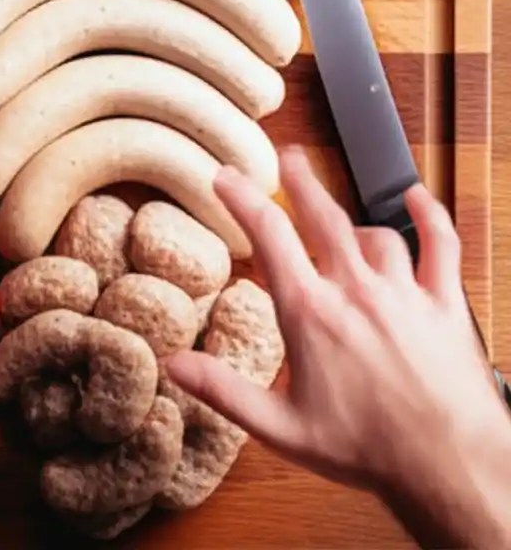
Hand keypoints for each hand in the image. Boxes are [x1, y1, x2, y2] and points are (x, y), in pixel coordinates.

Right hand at [166, 146, 510, 548]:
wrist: (448, 463)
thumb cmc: (366, 449)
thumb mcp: (280, 428)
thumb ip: (223, 391)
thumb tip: (174, 365)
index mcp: (310, 314)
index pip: (268, 237)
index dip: (241, 200)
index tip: (226, 177)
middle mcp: (356, 292)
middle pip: (322, 217)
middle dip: (299, 182)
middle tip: (285, 158)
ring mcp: (404, 293)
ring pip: (374, 234)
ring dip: (351, 223)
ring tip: (338, 221)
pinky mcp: (445, 305)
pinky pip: (440, 245)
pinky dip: (428, 216)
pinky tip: (417, 198)